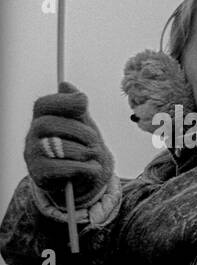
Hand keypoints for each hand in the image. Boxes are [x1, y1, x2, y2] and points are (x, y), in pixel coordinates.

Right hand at [24, 83, 115, 205]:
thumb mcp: (82, 125)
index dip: (63, 101)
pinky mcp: (39, 174)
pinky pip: (61, 168)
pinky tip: (93, 169)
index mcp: (42, 119)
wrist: (79, 180)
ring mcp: (32, 154)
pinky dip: (84, 168)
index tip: (85, 102)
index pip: (43, 104)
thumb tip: (65, 85)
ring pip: (57, 146)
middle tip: (96, 142)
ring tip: (93, 156)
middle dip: (80, 132)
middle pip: (50, 124)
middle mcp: (32, 135)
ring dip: (84, 151)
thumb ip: (76, 108)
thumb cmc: (80, 148)